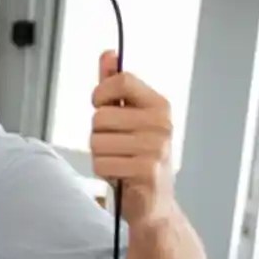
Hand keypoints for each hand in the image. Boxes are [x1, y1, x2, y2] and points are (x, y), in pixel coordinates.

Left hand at [90, 50, 177, 227]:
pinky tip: (121, 175)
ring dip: (100, 154)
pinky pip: (101, 162)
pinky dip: (104, 171)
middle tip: (117, 147)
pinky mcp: (145, 171)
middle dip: (98, 134)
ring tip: (119, 161)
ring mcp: (156, 147)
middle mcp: (161, 123)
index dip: (101, 94)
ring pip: (96, 140)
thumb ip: (116, 87)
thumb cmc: (138, 157)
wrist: (154, 204)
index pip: (120, 81)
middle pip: (100, 115)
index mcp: (159, 105)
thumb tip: (108, 54)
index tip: (103, 107)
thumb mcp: (129, 118)